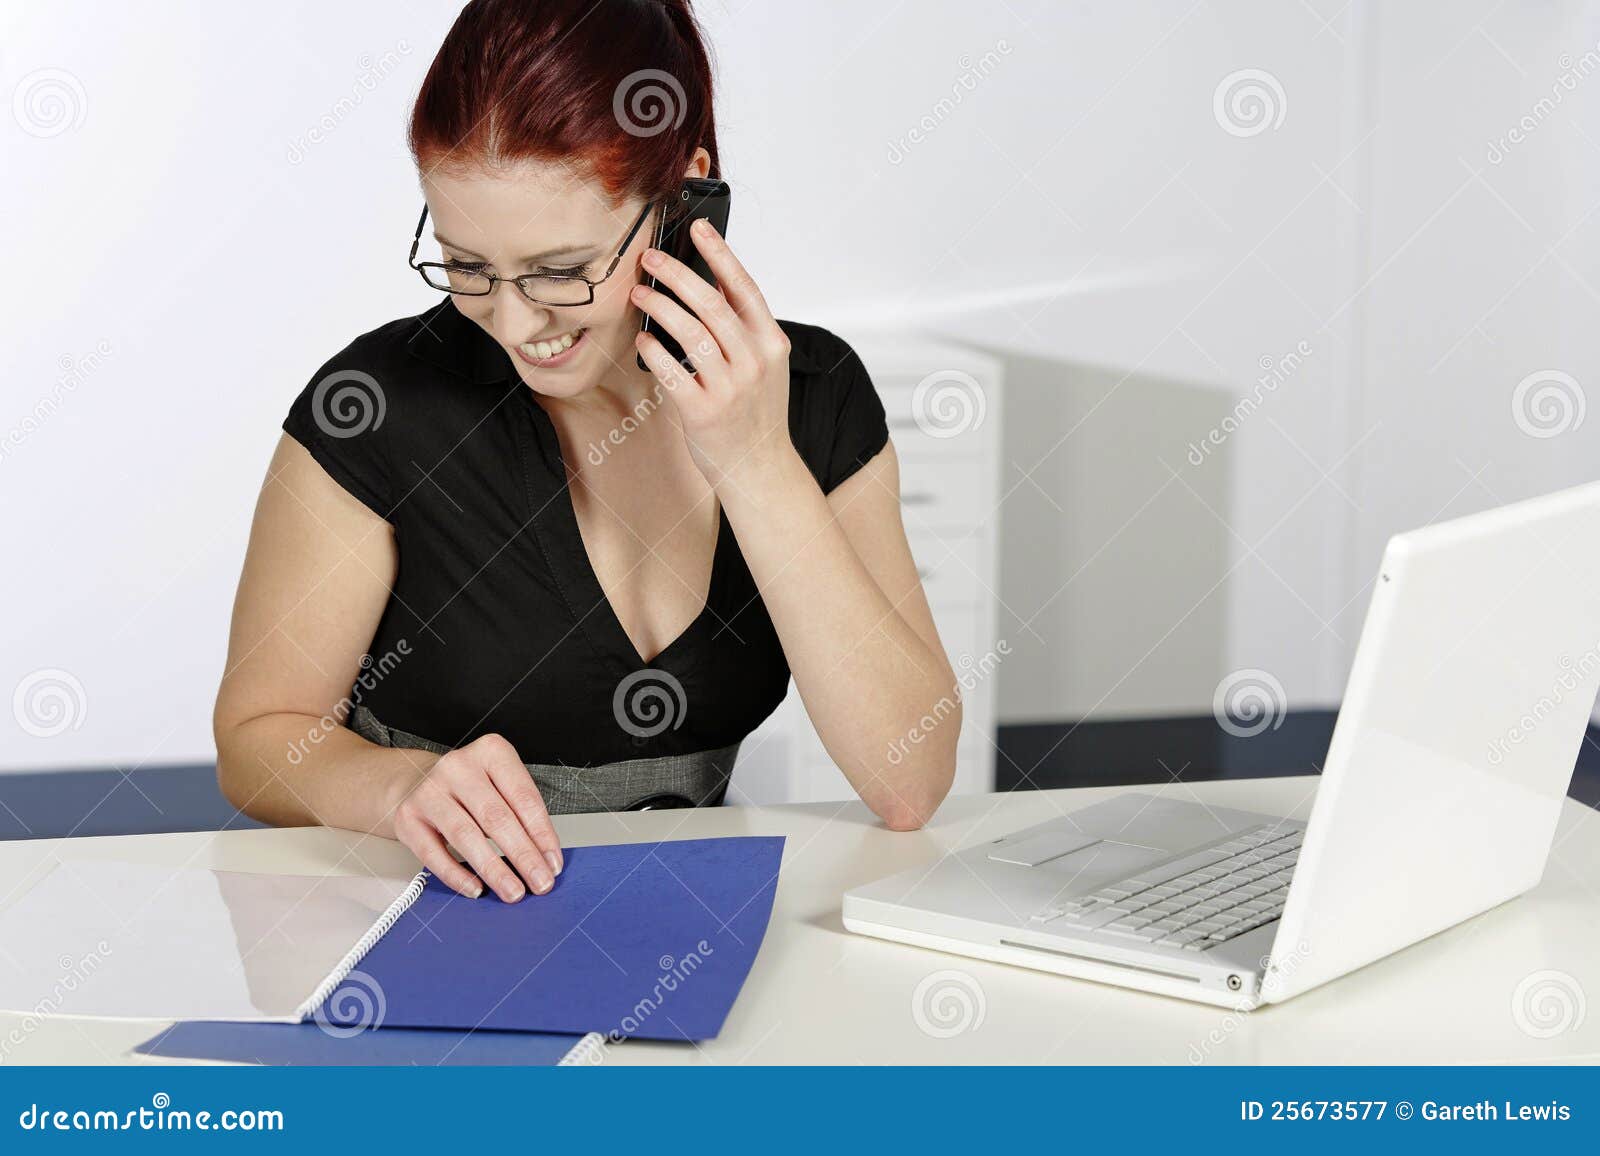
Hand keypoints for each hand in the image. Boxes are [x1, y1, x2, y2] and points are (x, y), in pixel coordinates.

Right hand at [389, 733, 562, 900]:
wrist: (417, 781)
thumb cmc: (470, 788)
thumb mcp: (501, 786)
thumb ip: (521, 816)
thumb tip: (544, 860)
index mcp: (491, 752)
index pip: (524, 797)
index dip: (542, 834)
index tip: (553, 863)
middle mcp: (458, 766)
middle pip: (497, 817)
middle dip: (523, 856)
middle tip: (540, 883)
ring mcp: (429, 791)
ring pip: (466, 836)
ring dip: (494, 869)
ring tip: (513, 891)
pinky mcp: (407, 817)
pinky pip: (433, 853)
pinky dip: (456, 875)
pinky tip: (475, 888)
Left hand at [631, 219, 797, 485]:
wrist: (761, 469)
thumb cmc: (756, 413)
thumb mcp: (765, 365)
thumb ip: (744, 329)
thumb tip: (707, 285)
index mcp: (772, 343)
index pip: (744, 288)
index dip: (720, 254)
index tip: (697, 228)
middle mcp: (755, 361)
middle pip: (711, 304)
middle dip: (675, 274)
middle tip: (649, 259)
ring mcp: (730, 388)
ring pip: (690, 333)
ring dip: (659, 306)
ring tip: (639, 294)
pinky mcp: (704, 412)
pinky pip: (672, 372)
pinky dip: (654, 350)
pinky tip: (644, 339)